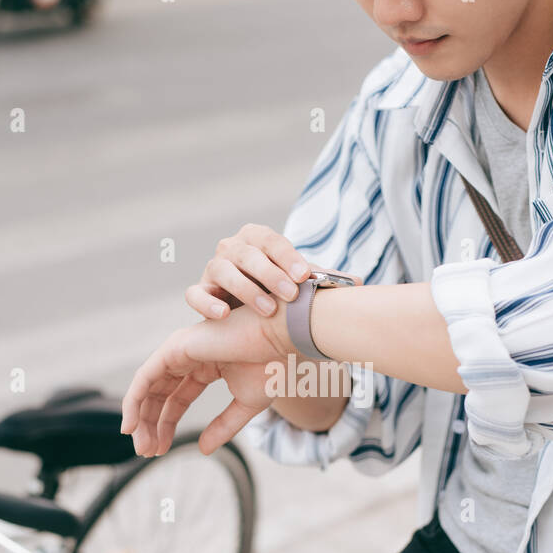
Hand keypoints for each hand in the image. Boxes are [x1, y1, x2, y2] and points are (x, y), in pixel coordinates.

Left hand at [120, 299, 295, 456]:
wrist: (281, 337)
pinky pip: (144, 377)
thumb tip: (203, 450)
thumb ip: (223, 427)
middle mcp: (188, 357)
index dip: (167, 426)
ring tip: (141, 446)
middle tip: (146, 452)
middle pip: (159, 395)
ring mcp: (179, 350)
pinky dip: (133, 401)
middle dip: (150, 425)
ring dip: (140, 418)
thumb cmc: (272, 364)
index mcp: (206, 367)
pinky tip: (132, 425)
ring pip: (148, 388)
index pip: (177, 400)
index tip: (160, 451)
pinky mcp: (174, 348)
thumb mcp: (246, 405)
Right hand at [185, 223, 314, 319]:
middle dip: (271, 274)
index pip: (271, 241)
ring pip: (223, 271)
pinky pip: (195, 294)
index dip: (288, 257)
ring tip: (268, 310)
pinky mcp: (200, 290)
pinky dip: (207, 304)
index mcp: (257, 237)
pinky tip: (224, 315)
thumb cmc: (279, 287)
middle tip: (291, 294)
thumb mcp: (298, 280)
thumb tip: (357, 281)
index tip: (305, 276)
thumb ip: (324, 279)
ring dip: (246, 289)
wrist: (251, 306)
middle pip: (247, 255)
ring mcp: (214, 268)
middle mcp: (232, 247)